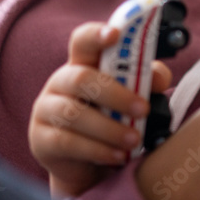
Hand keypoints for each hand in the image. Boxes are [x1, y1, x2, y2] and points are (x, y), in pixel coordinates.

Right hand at [29, 23, 170, 197]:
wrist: (89, 166)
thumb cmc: (113, 119)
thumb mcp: (132, 97)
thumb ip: (147, 81)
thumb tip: (158, 78)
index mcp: (83, 64)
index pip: (83, 40)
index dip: (97, 34)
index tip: (116, 34)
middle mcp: (60, 82)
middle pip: (82, 78)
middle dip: (116, 94)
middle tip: (143, 110)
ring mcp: (45, 110)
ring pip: (74, 114)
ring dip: (110, 128)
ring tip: (135, 140)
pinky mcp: (41, 140)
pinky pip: (67, 142)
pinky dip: (98, 150)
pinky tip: (118, 156)